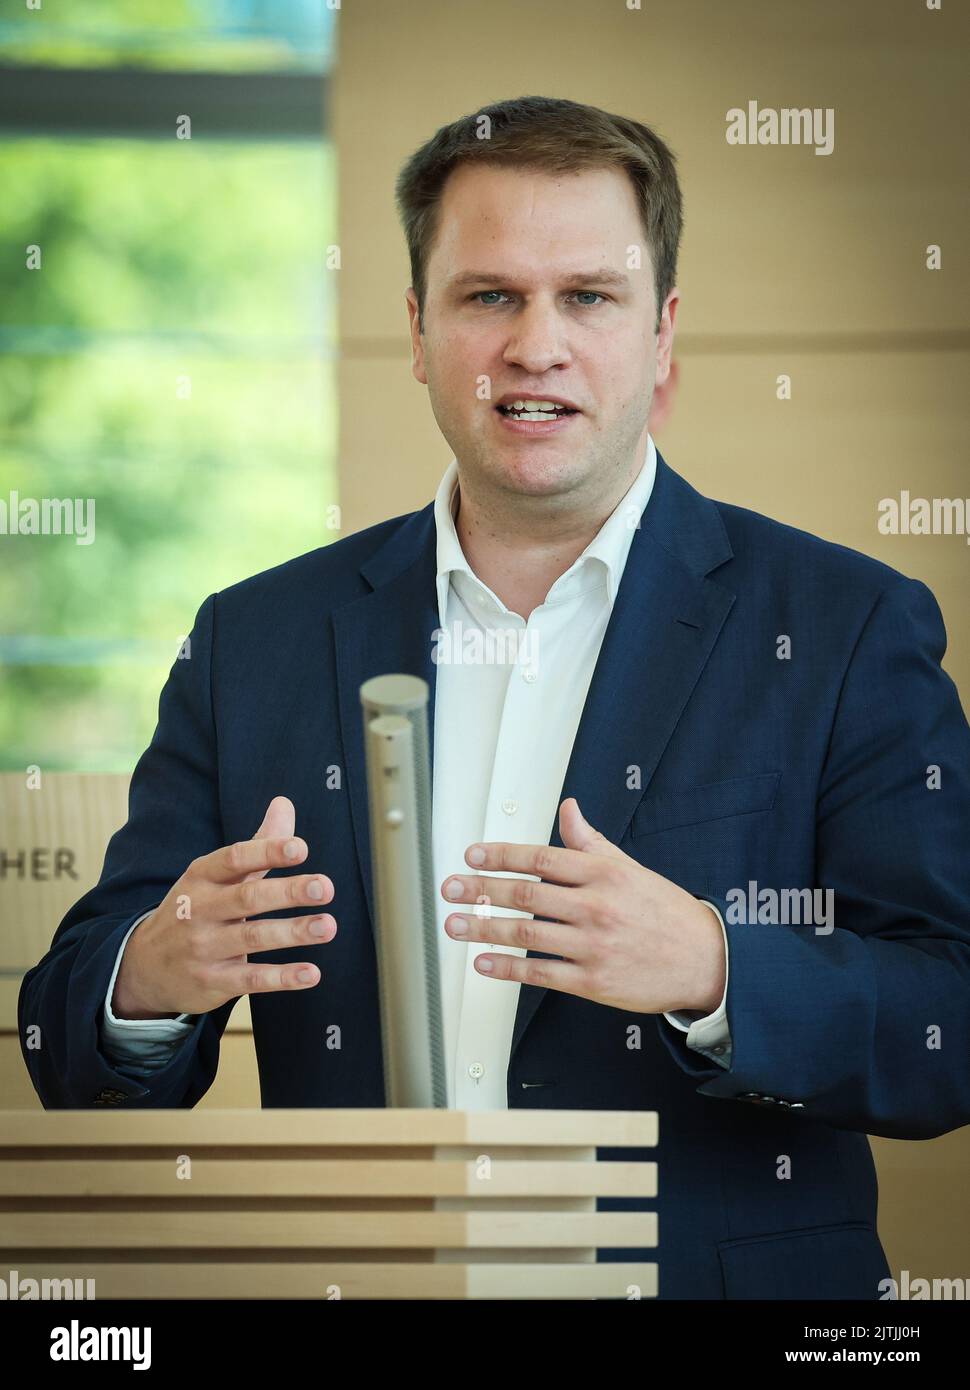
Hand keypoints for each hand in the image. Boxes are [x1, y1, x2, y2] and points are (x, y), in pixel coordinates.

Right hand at [111, 796, 335, 1017]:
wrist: (144, 966)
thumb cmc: (194, 910)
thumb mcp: (215, 875)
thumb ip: (257, 844)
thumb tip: (284, 803)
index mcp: (202, 877)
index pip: (234, 859)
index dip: (267, 852)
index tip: (301, 848)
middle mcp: (199, 910)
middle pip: (247, 898)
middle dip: (288, 892)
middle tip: (326, 887)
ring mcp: (204, 947)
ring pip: (252, 937)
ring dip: (293, 932)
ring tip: (327, 926)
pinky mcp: (212, 982)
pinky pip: (251, 979)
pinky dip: (282, 977)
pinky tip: (311, 973)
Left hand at [439, 797, 725, 1015]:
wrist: (705, 961)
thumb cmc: (666, 913)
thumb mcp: (630, 868)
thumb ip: (591, 842)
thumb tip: (568, 810)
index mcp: (603, 873)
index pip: (540, 858)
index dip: (501, 855)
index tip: (472, 855)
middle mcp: (595, 906)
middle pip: (525, 894)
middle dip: (481, 890)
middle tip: (450, 888)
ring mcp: (593, 945)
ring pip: (525, 933)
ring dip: (484, 927)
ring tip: (454, 924)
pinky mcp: (593, 981)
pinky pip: (540, 973)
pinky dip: (507, 968)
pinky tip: (483, 962)